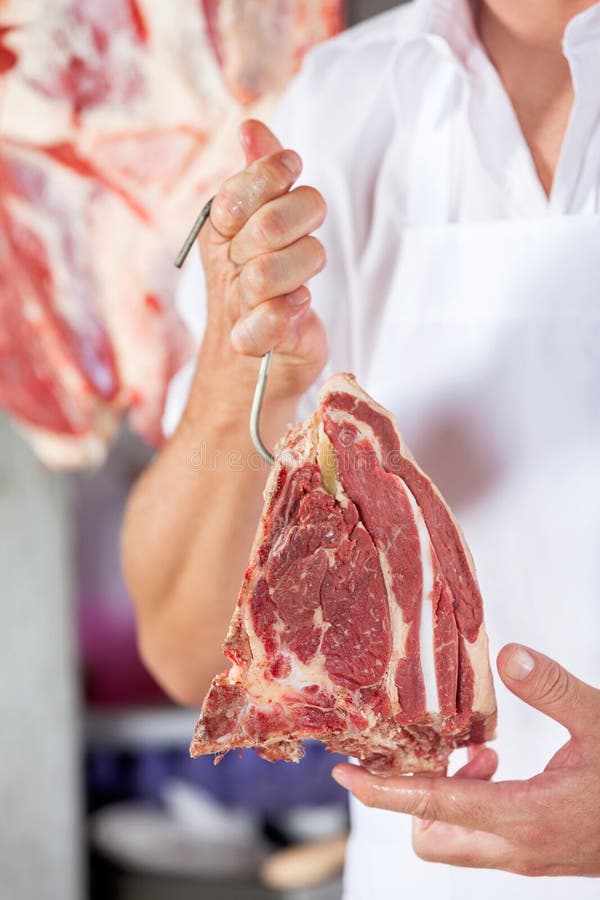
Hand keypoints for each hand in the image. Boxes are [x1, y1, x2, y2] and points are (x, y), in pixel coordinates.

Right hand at [197, 118, 327, 407]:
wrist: (256, 356)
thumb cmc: (266, 281)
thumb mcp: (264, 220)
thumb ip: (261, 173)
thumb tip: (252, 126)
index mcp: (220, 227)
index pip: (242, 188)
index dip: (273, 175)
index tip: (292, 168)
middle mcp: (224, 262)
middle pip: (269, 226)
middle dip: (301, 221)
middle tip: (303, 231)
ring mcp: (238, 302)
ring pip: (270, 273)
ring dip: (303, 268)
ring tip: (303, 274)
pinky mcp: (257, 340)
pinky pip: (270, 321)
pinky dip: (290, 311)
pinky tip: (299, 304)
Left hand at [332, 644, 599, 875]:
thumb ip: (554, 688)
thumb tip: (508, 654)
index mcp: (524, 818)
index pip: (432, 805)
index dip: (383, 790)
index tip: (346, 774)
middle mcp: (515, 848)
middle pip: (429, 834)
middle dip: (413, 795)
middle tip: (433, 746)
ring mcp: (526, 858)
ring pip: (454, 838)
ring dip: (446, 796)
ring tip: (479, 751)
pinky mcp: (537, 854)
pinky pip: (480, 835)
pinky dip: (472, 801)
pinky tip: (501, 763)